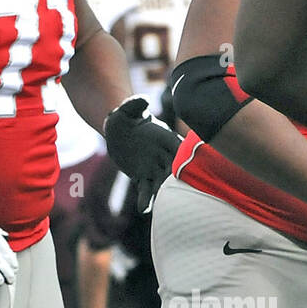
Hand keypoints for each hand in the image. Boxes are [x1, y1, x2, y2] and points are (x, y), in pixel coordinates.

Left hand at [103, 96, 181, 214]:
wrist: (116, 130)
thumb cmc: (124, 116)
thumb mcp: (127, 109)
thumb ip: (135, 105)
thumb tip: (143, 99)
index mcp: (166, 139)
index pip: (181, 151)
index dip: (186, 161)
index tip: (190, 171)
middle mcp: (164, 155)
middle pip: (176, 171)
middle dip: (179, 183)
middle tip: (182, 196)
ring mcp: (154, 167)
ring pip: (163, 184)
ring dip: (163, 195)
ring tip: (162, 206)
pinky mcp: (142, 177)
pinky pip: (146, 190)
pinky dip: (145, 199)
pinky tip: (143, 209)